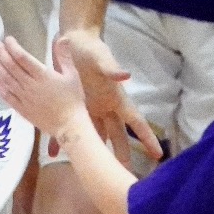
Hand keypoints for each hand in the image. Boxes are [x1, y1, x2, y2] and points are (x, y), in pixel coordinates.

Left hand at [0, 35, 87, 140]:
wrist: (69, 126)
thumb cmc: (73, 99)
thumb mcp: (72, 75)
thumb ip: (64, 56)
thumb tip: (61, 37)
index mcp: (43, 75)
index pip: (23, 58)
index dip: (13, 47)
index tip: (8, 39)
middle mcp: (30, 85)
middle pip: (12, 67)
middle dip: (2, 54)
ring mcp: (24, 98)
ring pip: (7, 80)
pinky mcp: (21, 109)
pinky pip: (7, 96)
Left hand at [58, 28, 164, 162]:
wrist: (72, 41)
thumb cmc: (91, 48)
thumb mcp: (102, 57)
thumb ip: (112, 68)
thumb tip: (126, 75)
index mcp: (116, 98)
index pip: (135, 122)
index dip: (146, 137)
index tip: (158, 154)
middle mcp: (104, 107)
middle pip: (116, 135)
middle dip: (121, 154)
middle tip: (125, 173)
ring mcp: (88, 108)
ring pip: (93, 135)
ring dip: (93, 151)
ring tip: (94, 170)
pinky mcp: (73, 105)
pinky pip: (67, 125)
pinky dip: (61, 138)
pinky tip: (55, 153)